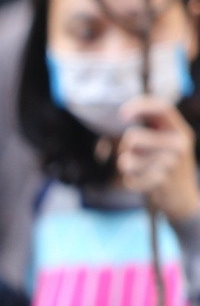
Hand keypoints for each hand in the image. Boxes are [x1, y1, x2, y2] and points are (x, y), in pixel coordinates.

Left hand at [116, 97, 199, 221]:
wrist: (184, 199)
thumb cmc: (167, 166)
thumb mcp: (166, 143)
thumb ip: (152, 127)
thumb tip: (125, 113)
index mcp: (180, 130)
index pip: (162, 108)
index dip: (140, 106)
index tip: (121, 115)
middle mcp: (179, 144)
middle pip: (132, 137)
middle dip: (125, 149)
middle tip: (137, 157)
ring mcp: (172, 162)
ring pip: (126, 160)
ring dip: (127, 168)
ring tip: (143, 171)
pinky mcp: (162, 180)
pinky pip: (129, 178)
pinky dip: (131, 182)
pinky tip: (145, 183)